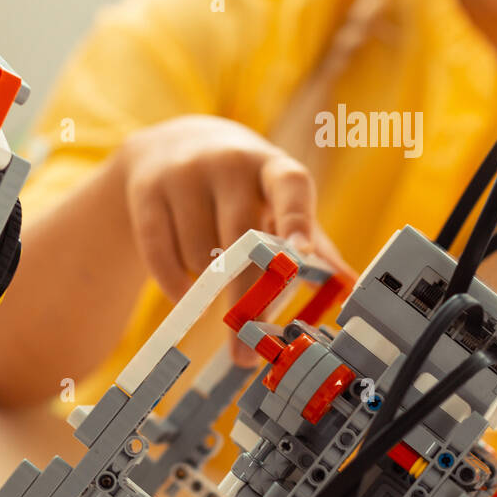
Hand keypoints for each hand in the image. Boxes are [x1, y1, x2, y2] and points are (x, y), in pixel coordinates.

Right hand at [118, 115, 354, 365]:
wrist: (170, 148)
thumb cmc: (241, 186)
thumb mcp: (276, 199)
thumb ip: (310, 239)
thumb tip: (349, 284)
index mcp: (272, 166)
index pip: (290, 188)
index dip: (297, 221)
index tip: (300, 254)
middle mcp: (230, 163)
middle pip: (240, 239)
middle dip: (245, 298)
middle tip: (246, 348)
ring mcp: (185, 173)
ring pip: (199, 254)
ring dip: (208, 281)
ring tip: (213, 268)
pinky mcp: (147, 191)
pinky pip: (160, 254)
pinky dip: (173, 285)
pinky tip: (184, 294)